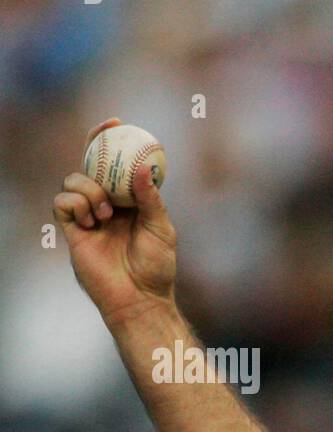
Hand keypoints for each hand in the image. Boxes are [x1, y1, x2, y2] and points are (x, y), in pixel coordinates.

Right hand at [53, 118, 177, 326]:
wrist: (139, 298)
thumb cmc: (157, 267)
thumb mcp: (161, 228)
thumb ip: (150, 198)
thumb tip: (143, 166)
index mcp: (130, 202)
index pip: (118, 166)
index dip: (113, 142)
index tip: (117, 122)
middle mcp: (107, 205)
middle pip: (89, 165)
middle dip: (91, 147)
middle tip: (102, 135)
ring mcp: (88, 217)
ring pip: (72, 181)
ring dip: (88, 188)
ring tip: (106, 213)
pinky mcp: (72, 231)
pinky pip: (61, 203)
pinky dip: (75, 204)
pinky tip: (91, 221)